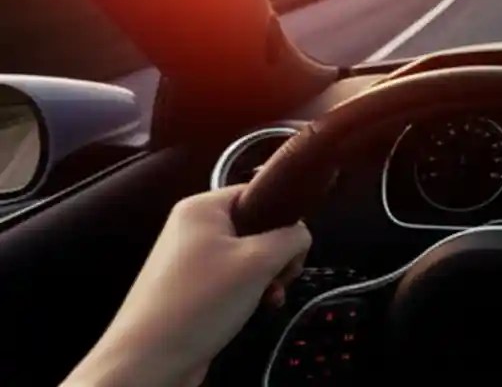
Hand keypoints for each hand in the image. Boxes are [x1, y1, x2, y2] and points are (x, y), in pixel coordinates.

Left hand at [65, 186, 310, 386]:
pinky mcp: (190, 288)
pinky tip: (257, 308)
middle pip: (255, 227)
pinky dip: (249, 291)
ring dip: (267, 277)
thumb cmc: (202, 301)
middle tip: (281, 277)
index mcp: (201, 208)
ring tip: (269, 297)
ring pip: (248, 256)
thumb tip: (301, 235)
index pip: (258, 193)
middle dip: (277, 255)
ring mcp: (189, 259)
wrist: (148, 360)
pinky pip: (232, 278)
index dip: (284, 217)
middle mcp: (192, 227)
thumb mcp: (259, 262)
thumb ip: (291, 238)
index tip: (294, 248)